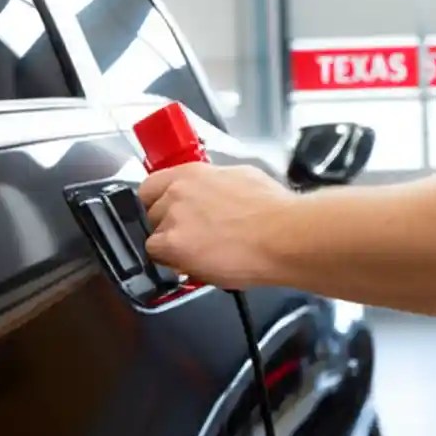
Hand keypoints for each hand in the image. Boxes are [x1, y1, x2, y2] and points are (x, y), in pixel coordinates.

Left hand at [138, 163, 297, 288]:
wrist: (283, 235)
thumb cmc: (275, 210)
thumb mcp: (243, 179)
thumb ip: (216, 185)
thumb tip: (213, 196)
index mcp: (193, 172)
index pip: (152, 186)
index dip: (161, 203)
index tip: (172, 214)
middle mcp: (177, 191)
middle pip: (152, 212)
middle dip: (169, 226)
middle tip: (194, 237)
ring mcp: (172, 217)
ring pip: (155, 236)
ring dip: (173, 245)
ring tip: (202, 253)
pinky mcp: (172, 244)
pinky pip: (157, 257)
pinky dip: (173, 263)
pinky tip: (197, 263)